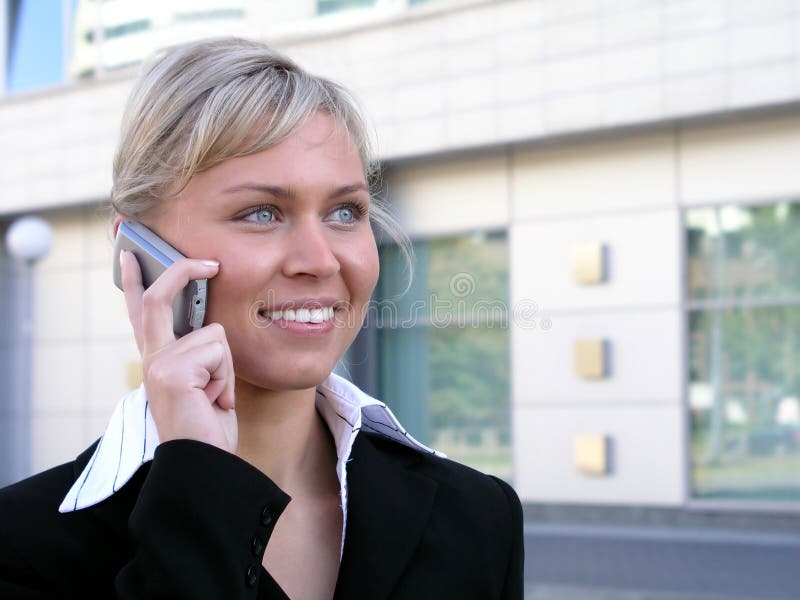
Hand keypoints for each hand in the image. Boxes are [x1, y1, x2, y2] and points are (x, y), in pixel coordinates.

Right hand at [120, 250, 237, 452]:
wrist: (203, 463)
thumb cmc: (208, 425)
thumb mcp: (203, 381)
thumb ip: (198, 352)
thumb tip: (211, 327)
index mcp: (157, 360)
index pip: (139, 313)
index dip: (131, 281)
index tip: (131, 254)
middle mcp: (151, 358)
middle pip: (156, 298)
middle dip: (183, 271)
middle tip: (211, 262)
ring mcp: (158, 363)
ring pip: (214, 334)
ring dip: (227, 367)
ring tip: (215, 397)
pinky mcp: (172, 370)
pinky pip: (219, 351)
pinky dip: (227, 377)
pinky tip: (214, 401)